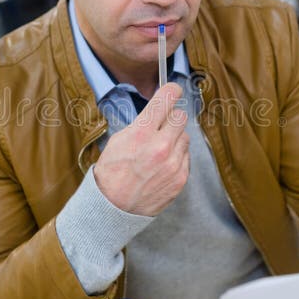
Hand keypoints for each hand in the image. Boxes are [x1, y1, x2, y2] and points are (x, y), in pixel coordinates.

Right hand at [94, 83, 189, 215]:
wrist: (114, 207)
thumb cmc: (112, 171)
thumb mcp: (119, 139)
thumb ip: (142, 123)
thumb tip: (159, 111)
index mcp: (142, 132)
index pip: (166, 99)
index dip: (171, 91)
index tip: (172, 90)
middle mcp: (161, 146)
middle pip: (180, 116)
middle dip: (170, 119)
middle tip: (160, 127)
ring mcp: (173, 163)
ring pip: (185, 136)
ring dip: (175, 139)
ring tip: (158, 151)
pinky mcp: (181, 178)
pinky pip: (186, 156)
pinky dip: (177, 157)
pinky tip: (162, 165)